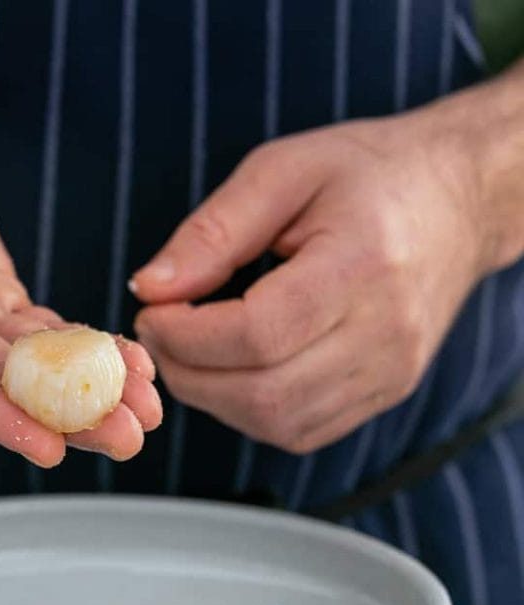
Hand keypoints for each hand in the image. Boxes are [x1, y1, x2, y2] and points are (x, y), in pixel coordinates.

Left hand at [131, 106, 493, 453]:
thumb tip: (150, 288)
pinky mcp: (386, 393)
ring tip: (193, 353)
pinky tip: (235, 373)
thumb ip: (212, 232)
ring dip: (215, 399)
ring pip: (279, 423)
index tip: (153, 312)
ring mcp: (391, 373)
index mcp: (364, 264)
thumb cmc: (370, 176)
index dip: (187, 336)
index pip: (258, 333)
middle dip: (190, 375)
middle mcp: (385, 333)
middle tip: (162, 337)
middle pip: (264, 393)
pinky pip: (302, 431)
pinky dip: (251, 413)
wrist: (457, 204)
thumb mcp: (284, 170)